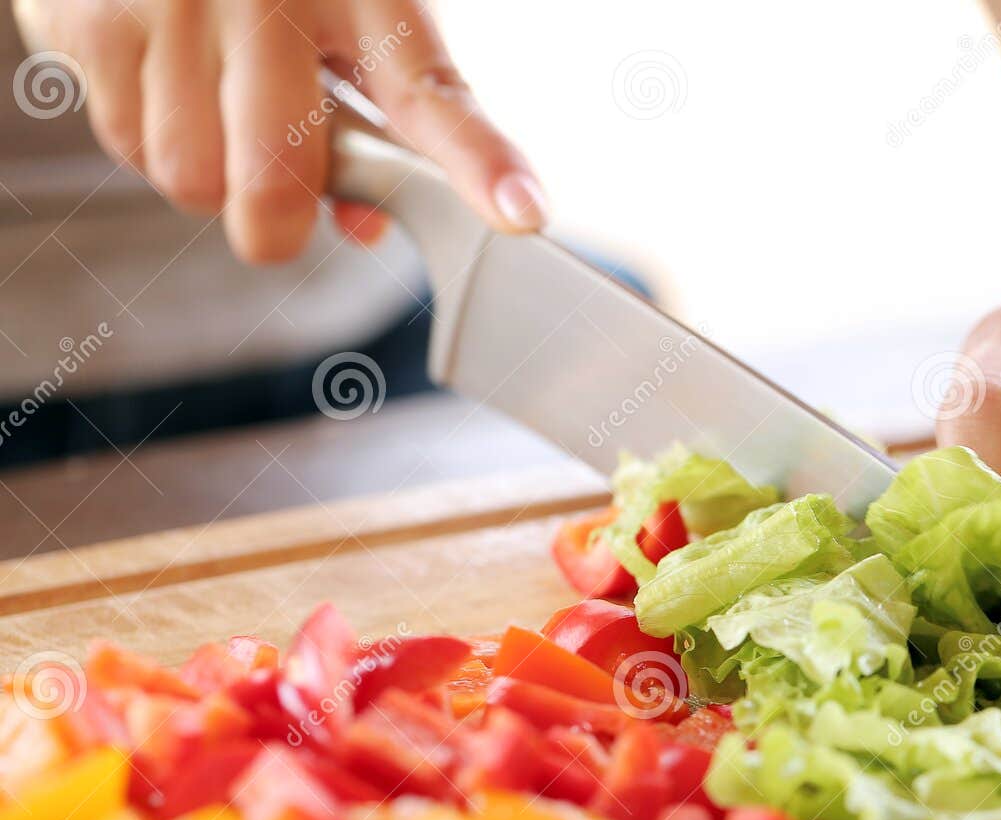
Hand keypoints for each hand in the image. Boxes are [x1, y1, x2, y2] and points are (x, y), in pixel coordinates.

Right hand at [14, 0, 546, 261]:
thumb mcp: (348, 24)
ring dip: (210, 177)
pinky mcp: (93, 17)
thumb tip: (363, 229)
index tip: (521, 213)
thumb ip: (371, 123)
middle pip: (275, 185)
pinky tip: (167, 82)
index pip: (431, 96)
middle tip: (281, 194)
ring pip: (192, 181)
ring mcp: (176, 3)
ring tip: (217, 107)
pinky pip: (126, 145)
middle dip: (278, 220)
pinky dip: (147, 138)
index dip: (480, 164)